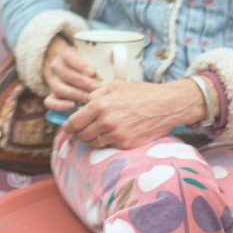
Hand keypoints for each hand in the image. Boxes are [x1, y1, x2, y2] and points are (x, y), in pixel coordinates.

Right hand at [42, 33, 97, 111]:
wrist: (68, 70)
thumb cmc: (86, 66)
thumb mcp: (91, 58)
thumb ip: (100, 61)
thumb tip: (117, 63)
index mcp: (65, 55)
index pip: (70, 57)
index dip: (81, 65)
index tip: (93, 72)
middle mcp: (56, 67)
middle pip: (66, 74)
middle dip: (83, 83)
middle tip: (97, 88)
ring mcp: (52, 82)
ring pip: (59, 88)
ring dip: (75, 94)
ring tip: (89, 99)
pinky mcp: (50, 95)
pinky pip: (50, 102)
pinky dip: (60, 105)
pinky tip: (73, 106)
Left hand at [64, 78, 204, 150]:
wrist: (166, 106)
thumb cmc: (142, 93)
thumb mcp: (116, 86)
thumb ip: (97, 94)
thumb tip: (84, 102)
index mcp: (101, 105)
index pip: (74, 122)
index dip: (67, 126)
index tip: (66, 127)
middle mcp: (106, 121)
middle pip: (81, 135)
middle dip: (77, 134)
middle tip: (77, 131)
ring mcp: (117, 135)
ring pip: (93, 143)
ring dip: (89, 139)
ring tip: (92, 133)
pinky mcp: (126, 144)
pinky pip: (108, 146)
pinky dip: (104, 142)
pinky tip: (107, 135)